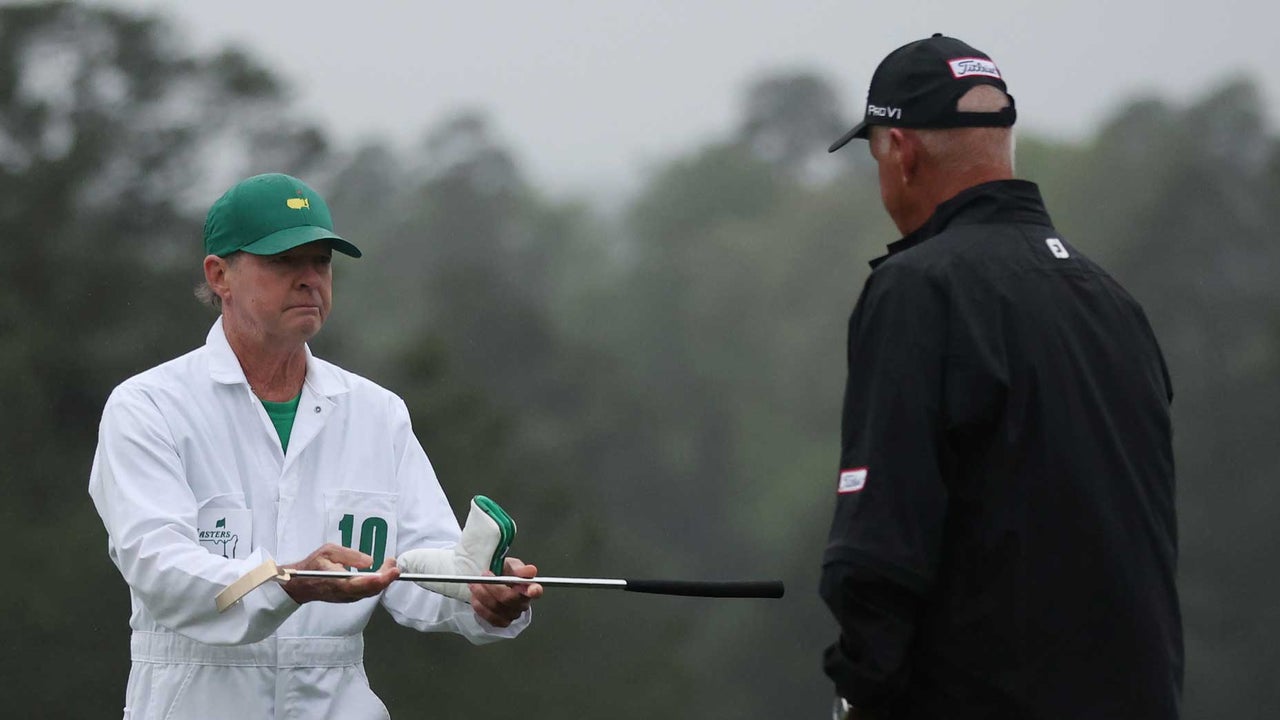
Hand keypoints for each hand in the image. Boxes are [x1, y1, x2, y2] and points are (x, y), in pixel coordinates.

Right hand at [280, 543, 400, 604]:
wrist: (300, 584)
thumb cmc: (313, 565)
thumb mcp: (329, 551)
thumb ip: (350, 555)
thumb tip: (370, 561)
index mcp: (339, 582)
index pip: (365, 584)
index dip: (383, 578)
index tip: (393, 568)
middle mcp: (345, 593)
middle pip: (372, 590)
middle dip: (387, 577)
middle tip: (393, 563)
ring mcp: (348, 597)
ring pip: (371, 592)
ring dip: (384, 580)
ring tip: (389, 566)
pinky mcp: (349, 598)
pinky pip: (367, 593)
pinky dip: (377, 584)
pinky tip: (381, 574)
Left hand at [469, 556, 541, 626]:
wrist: (491, 582)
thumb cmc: (504, 573)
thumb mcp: (511, 565)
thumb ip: (519, 568)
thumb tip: (531, 571)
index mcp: (529, 588)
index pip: (536, 591)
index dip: (534, 591)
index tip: (532, 589)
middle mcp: (523, 604)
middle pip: (509, 599)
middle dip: (493, 587)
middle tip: (483, 576)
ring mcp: (513, 615)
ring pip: (496, 608)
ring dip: (482, 595)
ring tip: (475, 585)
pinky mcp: (502, 622)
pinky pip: (490, 617)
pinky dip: (480, 607)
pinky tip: (476, 598)